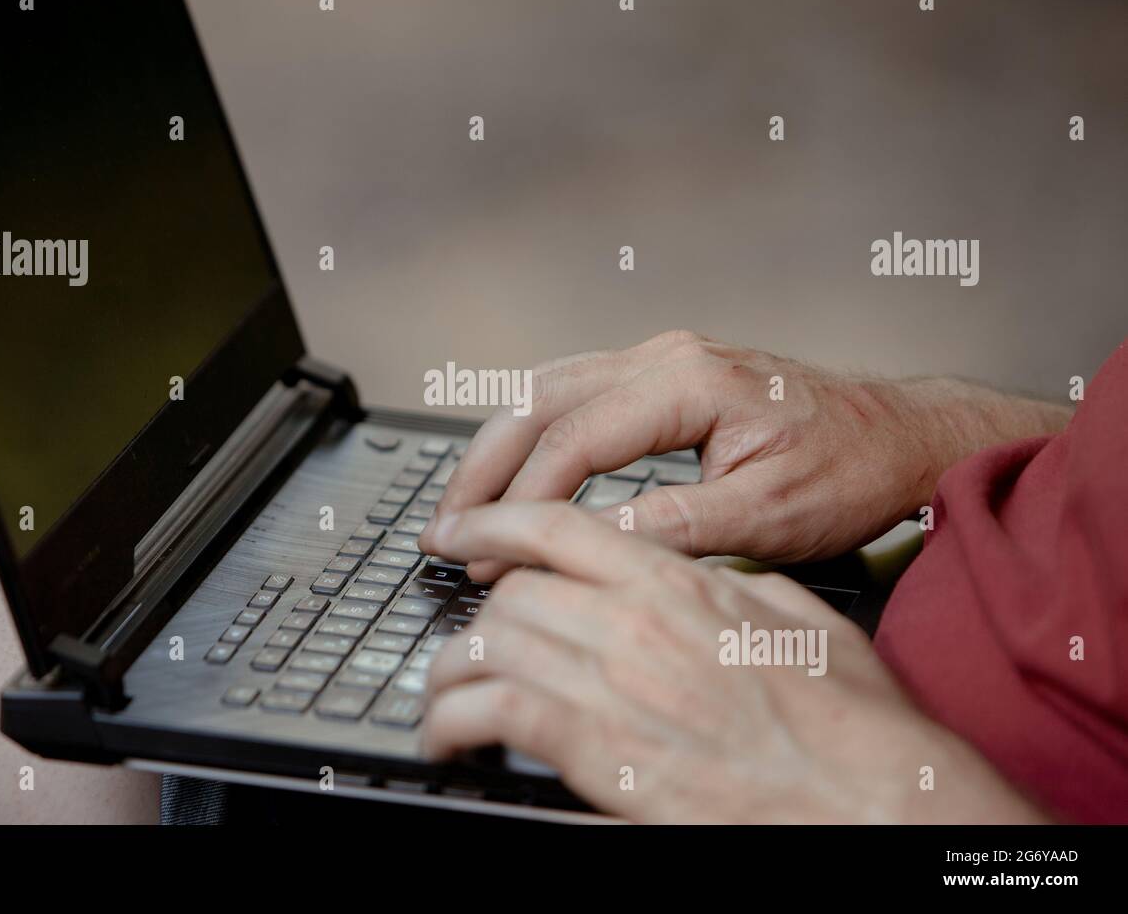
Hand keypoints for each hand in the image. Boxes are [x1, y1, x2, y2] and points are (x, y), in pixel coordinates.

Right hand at [421, 330, 1071, 573]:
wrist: (900, 436)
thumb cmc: (848, 471)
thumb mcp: (766, 515)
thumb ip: (673, 525)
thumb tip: (586, 541)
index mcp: (688, 382)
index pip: (572, 439)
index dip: (519, 503)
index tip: (485, 554)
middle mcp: (665, 356)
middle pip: (538, 399)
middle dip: (481, 467)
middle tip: (443, 528)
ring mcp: (662, 359)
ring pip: (546, 388)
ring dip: (496, 446)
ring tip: (461, 504)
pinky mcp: (663, 376)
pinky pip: (573, 394)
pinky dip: (530, 435)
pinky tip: (512, 473)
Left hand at [422, 502, 1046, 822]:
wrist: (875, 797)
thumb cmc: (850, 719)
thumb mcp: (794, 619)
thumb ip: (728, 588)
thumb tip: (695, 577)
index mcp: (677, 584)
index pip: (556, 526)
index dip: (492, 520)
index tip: (458, 530)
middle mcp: (635, 627)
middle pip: (511, 592)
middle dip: (480, 614)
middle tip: (470, 637)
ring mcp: (615, 692)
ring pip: (489, 648)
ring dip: (452, 669)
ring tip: (444, 693)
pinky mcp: (604, 761)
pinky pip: (498, 717)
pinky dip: (457, 721)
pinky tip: (453, 736)